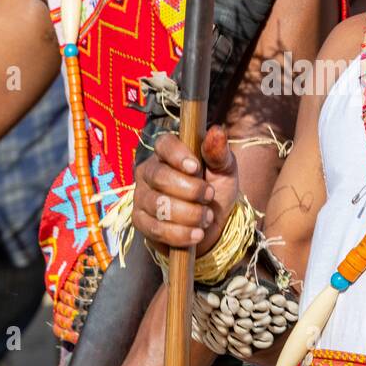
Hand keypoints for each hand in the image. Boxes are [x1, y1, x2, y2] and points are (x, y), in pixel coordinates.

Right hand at [132, 122, 237, 252]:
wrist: (211, 225)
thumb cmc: (216, 190)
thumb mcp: (224, 170)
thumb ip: (219, 153)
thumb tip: (217, 130)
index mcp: (167, 153)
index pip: (164, 144)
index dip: (177, 155)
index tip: (195, 168)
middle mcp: (149, 172)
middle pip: (160, 176)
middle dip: (191, 190)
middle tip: (209, 197)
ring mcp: (141, 197)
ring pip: (159, 205)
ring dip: (190, 215)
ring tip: (207, 218)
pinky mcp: (140, 221)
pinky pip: (156, 228)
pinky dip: (181, 234)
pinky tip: (196, 234)